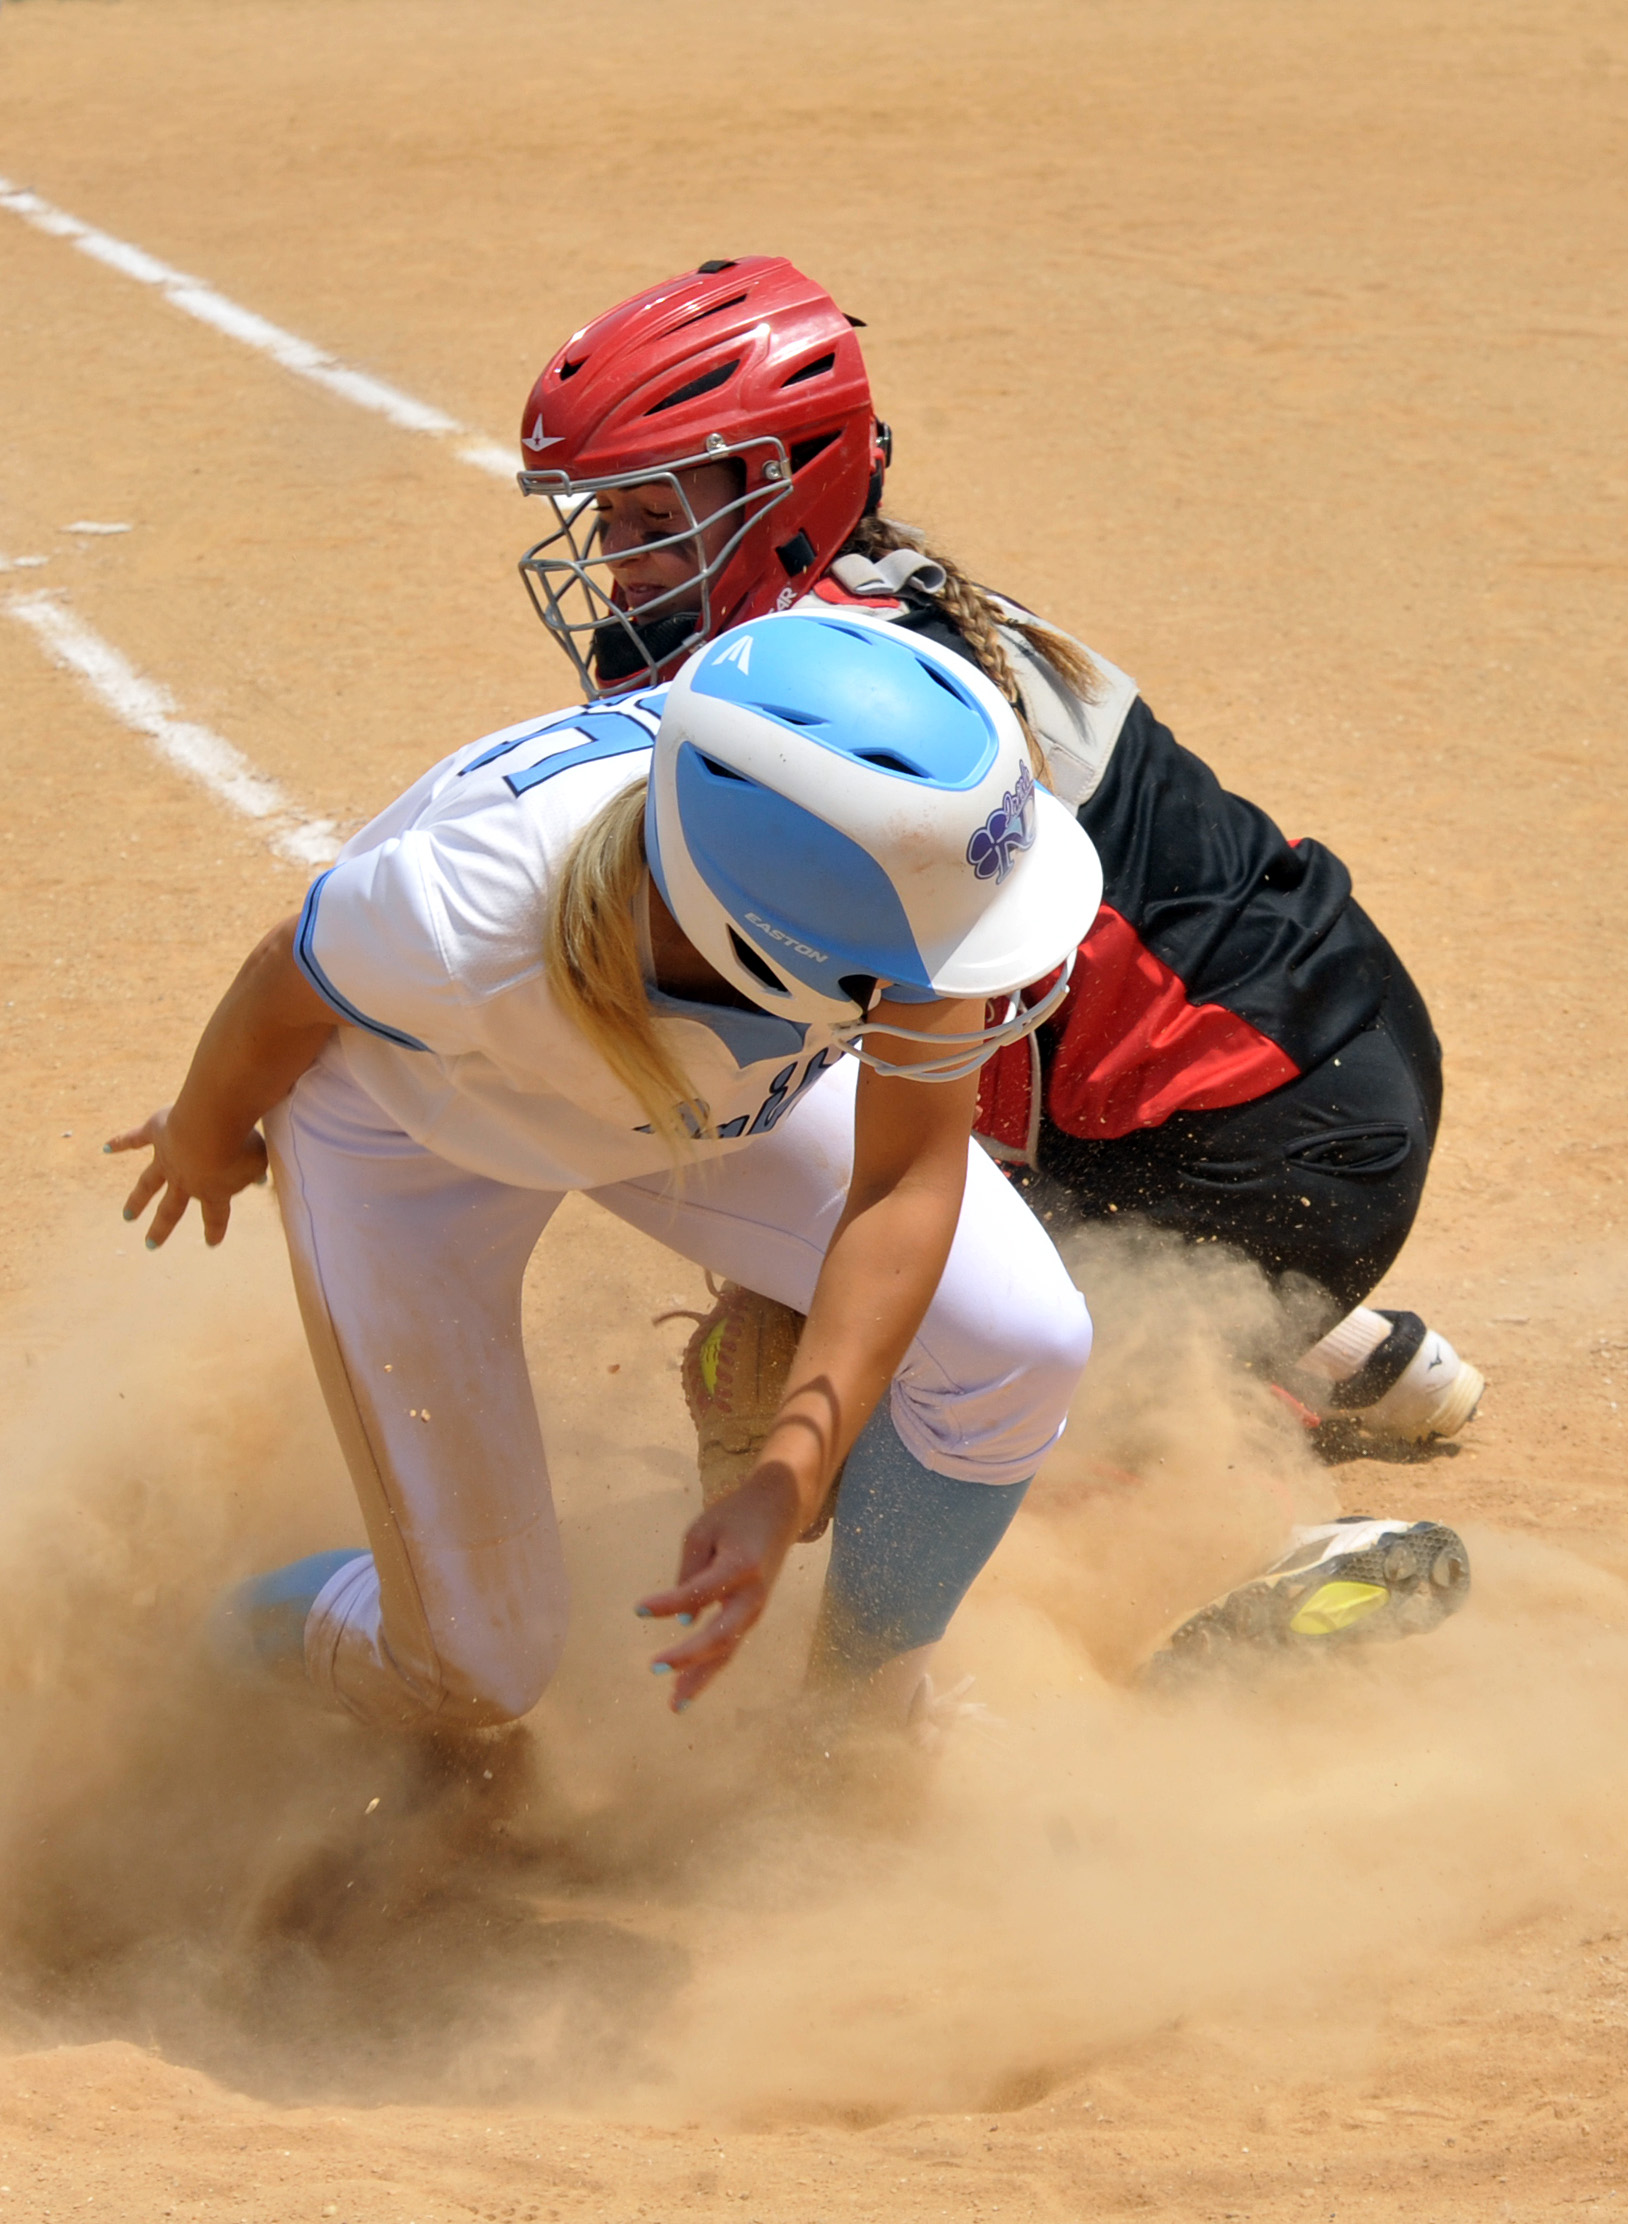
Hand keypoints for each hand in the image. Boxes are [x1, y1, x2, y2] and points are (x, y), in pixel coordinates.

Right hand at [106, 1106, 267, 1248]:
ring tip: (128, 1215)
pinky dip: (120, 1142)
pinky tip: (107, 1148)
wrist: (212, 1124)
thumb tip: (259, 1181)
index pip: (215, 1215)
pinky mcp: (155, 1133)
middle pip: (172, 1209)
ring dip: (137, 1200)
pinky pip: (135, 1139)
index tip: (212, 1243)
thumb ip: (256, 1173)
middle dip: (162, 1228)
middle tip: (151, 1245)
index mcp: (213, 1191)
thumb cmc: (241, 1144)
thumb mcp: (258, 1161)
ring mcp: (166, 1159)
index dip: (215, 1228)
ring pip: (148, 1184)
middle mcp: (185, 1180)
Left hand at [636, 1464, 806, 1708]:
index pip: (699, 1591)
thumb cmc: (736, 1515)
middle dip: (688, 1656)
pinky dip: (709, 1666)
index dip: (668, 1603)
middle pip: (721, 1635)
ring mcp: (756, 1608)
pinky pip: (730, 1645)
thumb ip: (690, 1572)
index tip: (638, 1609)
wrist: (781, 1509)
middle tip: (654, 1668)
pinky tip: (687, 1684)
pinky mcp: (753, 1614)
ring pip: (727, 1650)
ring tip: (674, 1704)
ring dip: (701, 1677)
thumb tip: (684, 1620)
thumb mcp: (704, 1530)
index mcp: (740, 1566)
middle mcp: (752, 1595)